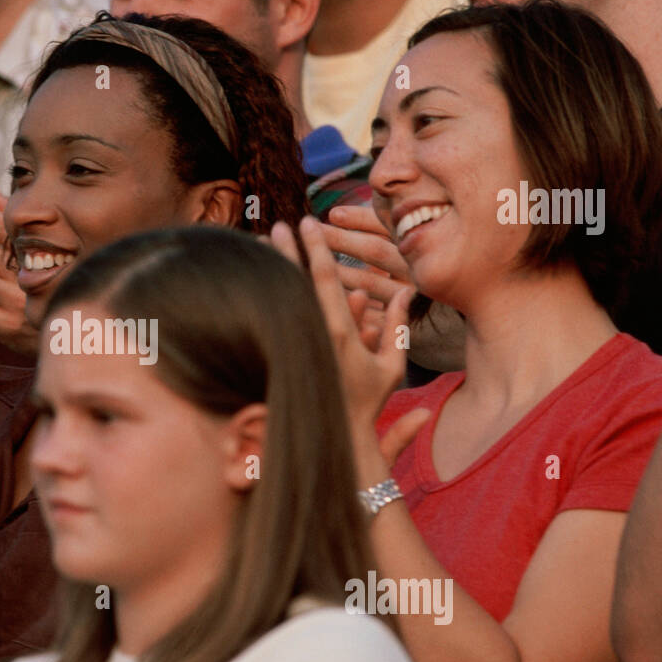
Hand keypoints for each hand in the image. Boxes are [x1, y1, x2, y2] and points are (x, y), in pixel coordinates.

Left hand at [271, 217, 411, 428]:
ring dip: (268, 274)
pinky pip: (271, 322)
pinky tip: (254, 285)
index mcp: (338, 332)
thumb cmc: (368, 404)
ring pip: (278, 301)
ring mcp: (293, 348)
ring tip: (255, 249)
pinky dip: (263, 301)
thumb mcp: (391, 367)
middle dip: (282, 252)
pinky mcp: (281, 359)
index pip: (323, 279)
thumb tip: (408, 292)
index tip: (306, 222)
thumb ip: (398, 328)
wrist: (336, 439)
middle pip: (292, 284)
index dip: (314, 248)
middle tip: (272, 225)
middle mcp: (311, 337)